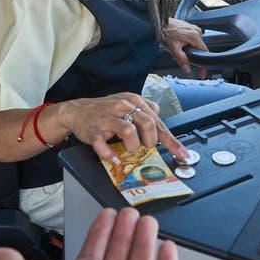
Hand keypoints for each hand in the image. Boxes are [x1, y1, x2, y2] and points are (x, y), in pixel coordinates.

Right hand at [56, 93, 188, 163]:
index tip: (182, 153)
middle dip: (151, 141)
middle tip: (145, 146)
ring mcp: (108, 118)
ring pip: (129, 131)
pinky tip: (115, 158)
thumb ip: (146, 113)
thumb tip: (162, 126)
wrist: (78, 111)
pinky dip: (111, 154)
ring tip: (130, 148)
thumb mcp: (128, 105)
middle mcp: (123, 106)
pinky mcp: (95, 130)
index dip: (172, 140)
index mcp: (134, 101)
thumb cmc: (106, 110)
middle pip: (148, 124)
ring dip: (134, 146)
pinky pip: (104, 144)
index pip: (158, 122)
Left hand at [162, 18, 208, 78]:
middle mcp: (196, 30)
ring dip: (191, 48)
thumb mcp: (173, 49)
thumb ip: (182, 60)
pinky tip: (180, 42)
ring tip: (179, 48)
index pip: (205, 52)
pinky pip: (193, 38)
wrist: (159, 24)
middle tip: (183, 57)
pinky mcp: (190, 27)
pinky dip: (188, 42)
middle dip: (194, 55)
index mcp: (195, 36)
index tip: (201, 72)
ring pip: (196, 43)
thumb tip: (187, 68)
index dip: (203, 64)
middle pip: (201, 48)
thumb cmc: (165, 33)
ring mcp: (193, 28)